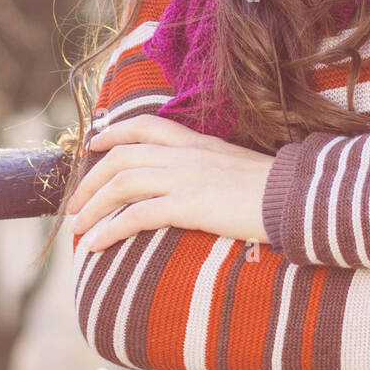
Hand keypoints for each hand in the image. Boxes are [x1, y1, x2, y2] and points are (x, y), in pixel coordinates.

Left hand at [65, 116, 274, 251]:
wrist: (295, 197)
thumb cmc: (273, 189)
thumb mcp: (236, 165)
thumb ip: (210, 167)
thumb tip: (196, 182)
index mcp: (197, 141)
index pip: (145, 125)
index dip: (114, 132)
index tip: (94, 145)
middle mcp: (185, 154)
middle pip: (122, 156)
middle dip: (91, 180)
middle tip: (74, 204)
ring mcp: (185, 177)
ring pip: (122, 183)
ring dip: (93, 206)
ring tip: (78, 227)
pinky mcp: (188, 204)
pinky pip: (136, 215)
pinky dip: (109, 230)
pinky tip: (96, 245)